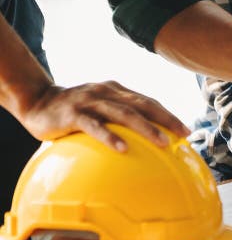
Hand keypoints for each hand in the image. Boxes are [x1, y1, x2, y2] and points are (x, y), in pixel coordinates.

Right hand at [20, 81, 189, 151]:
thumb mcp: (99, 108)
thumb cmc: (73, 109)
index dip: (169, 115)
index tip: (186, 131)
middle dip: (166, 119)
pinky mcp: (73, 114)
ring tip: (162, 143)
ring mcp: (90, 101)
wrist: (36, 100)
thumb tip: (144, 142)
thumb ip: (118, 118)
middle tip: (183, 135)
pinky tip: (123, 149)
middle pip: (143, 105)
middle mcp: (107, 92)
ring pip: (124, 114)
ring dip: (146, 128)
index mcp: (117, 90)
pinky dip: (110, 137)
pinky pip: (94, 126)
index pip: (149, 101)